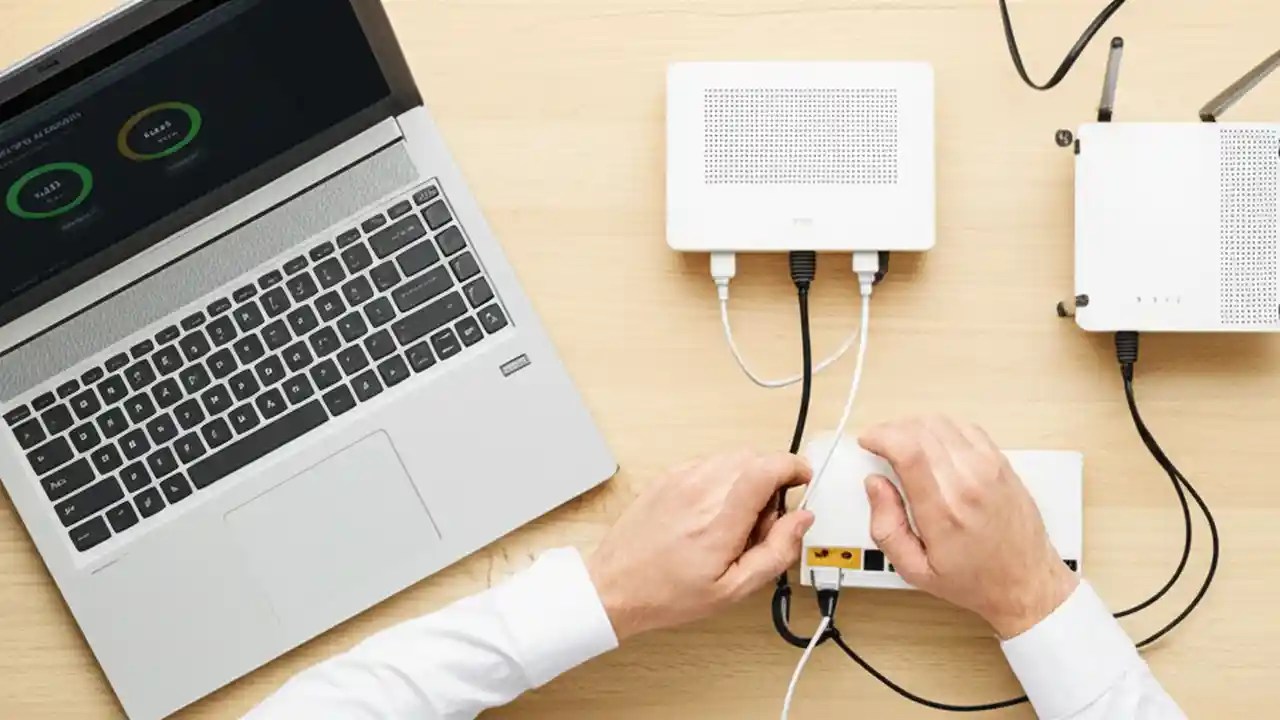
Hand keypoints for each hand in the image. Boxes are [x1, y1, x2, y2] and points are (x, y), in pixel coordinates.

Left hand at [586, 451, 814, 640]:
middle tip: (764, 519)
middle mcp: (700, 490)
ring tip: (736, 518)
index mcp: (720, 520)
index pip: (767, 468)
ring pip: (734, 457)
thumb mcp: (733, 589)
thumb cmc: (668, 594)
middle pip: (756, 458)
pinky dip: (724, 478)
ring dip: (749, 477)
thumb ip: (775, 552)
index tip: (802, 480)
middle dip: (774, 480)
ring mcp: (682, 479)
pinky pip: (711, 463)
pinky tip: (713, 511)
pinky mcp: (668, 476)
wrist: (616, 586)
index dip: (794, 467)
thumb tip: (801, 520)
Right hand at [860, 417, 1078, 638]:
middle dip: (891, 430)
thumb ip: (886, 527)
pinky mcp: (1001, 463)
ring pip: (941, 422)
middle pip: (920, 430)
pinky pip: (965, 427)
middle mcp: (969, 484)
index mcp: (944, 512)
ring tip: (903, 445)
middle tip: (881, 445)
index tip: (869, 442)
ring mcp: (989, 469)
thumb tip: (875, 485)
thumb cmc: (974, 579)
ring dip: (914, 427)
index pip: (908, 451)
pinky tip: (933, 444)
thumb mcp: (915, 570)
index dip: (880, 436)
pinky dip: (941, 428)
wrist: (1026, 582)